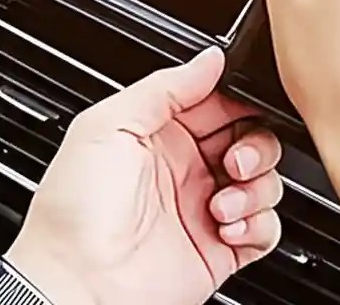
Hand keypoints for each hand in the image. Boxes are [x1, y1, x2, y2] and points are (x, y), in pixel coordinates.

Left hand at [5, 48, 283, 304]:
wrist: (78, 281)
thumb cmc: (75, 211)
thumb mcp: (107, 125)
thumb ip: (163, 87)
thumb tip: (208, 59)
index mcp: (159, 134)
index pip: (218, 103)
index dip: (236, 103)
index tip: (241, 107)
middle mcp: (185, 169)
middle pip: (251, 140)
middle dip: (254, 146)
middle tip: (233, 161)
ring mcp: (204, 209)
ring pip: (264, 182)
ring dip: (255, 188)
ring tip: (222, 202)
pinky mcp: (220, 249)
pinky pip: (264, 228)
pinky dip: (258, 224)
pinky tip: (228, 226)